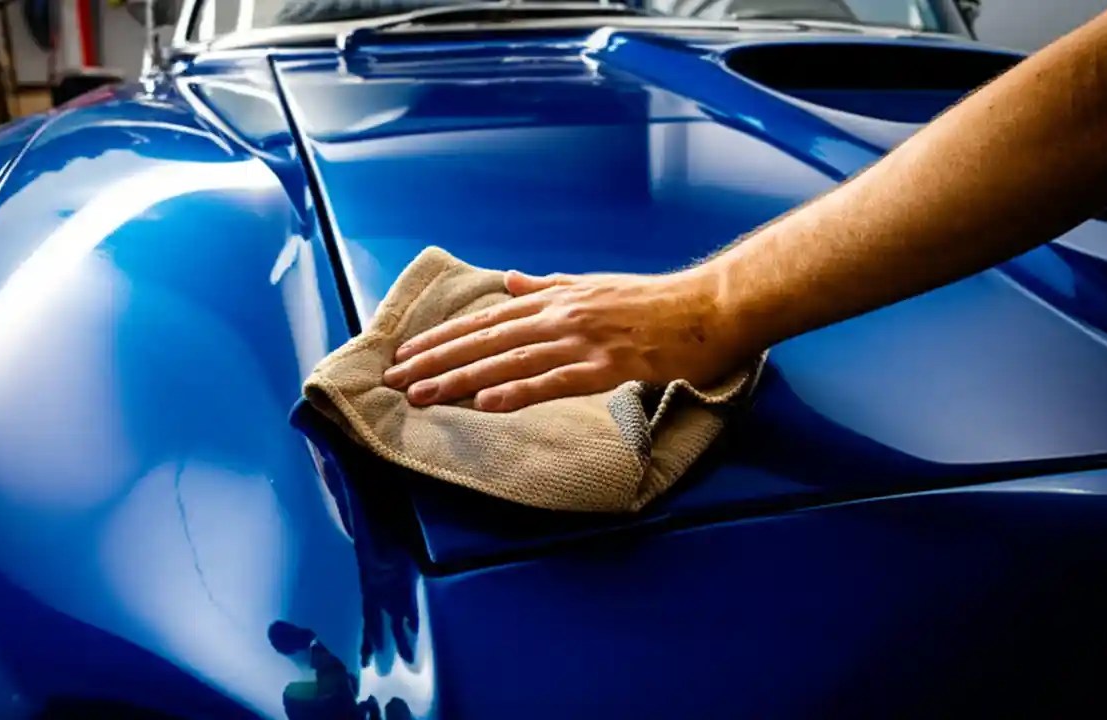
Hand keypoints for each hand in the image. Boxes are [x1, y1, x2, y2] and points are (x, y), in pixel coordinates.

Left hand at [382, 265, 741, 411]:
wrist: (711, 307)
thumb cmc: (658, 301)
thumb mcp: (596, 285)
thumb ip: (549, 285)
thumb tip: (509, 280)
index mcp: (557, 298)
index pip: (487, 320)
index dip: (444, 338)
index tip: (409, 353)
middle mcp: (561, 315)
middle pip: (486, 339)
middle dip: (436, 359)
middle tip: (395, 378)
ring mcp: (583, 340)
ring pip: (508, 359)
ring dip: (461, 378)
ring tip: (423, 394)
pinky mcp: (608, 365)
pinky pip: (554, 381)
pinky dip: (517, 391)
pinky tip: (485, 403)